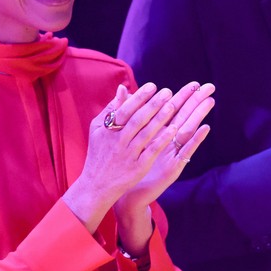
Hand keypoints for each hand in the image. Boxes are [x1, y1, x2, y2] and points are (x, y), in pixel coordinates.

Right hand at [63, 82, 182, 230]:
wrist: (97, 185)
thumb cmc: (99, 153)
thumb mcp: (98, 130)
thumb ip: (112, 109)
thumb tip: (123, 88)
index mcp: (108, 130)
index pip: (125, 110)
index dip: (139, 98)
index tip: (152, 86)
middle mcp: (118, 141)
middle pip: (137, 120)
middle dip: (153, 104)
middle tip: (167, 92)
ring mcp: (129, 155)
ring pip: (146, 134)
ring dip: (160, 119)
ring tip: (172, 105)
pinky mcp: (138, 167)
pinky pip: (152, 151)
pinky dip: (162, 140)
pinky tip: (173, 129)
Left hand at [114, 81, 214, 251]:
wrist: (128, 194)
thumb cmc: (129, 166)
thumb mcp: (129, 138)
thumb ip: (130, 115)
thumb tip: (123, 89)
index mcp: (159, 134)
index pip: (174, 111)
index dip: (184, 96)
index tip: (195, 83)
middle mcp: (168, 142)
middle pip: (184, 117)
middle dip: (197, 101)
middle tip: (210, 87)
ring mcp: (172, 154)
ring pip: (188, 130)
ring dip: (199, 115)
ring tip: (210, 101)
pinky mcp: (174, 167)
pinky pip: (186, 150)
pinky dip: (196, 139)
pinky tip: (205, 128)